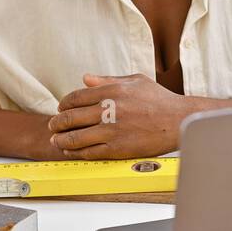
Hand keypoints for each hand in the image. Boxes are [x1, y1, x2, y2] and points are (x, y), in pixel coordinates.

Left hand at [48, 73, 190, 158]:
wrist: (178, 120)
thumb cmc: (159, 99)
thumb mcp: (135, 81)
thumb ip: (107, 79)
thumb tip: (85, 79)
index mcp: (112, 90)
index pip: (76, 97)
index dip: (64, 104)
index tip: (61, 109)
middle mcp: (109, 109)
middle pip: (70, 117)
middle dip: (57, 123)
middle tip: (53, 126)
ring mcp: (112, 130)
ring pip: (76, 137)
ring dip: (61, 139)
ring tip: (56, 140)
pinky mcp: (118, 148)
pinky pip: (89, 152)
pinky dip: (76, 152)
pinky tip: (72, 151)